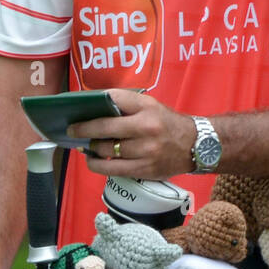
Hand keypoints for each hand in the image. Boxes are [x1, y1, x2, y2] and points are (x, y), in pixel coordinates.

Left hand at [71, 90, 196, 179]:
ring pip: (106, 150)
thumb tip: (92, 108)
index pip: (113, 99)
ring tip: (87, 145)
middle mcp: (147, 127)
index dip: (92, 104)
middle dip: (84, 130)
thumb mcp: (151, 106)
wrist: (196, 145)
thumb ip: (126, 104)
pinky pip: (112, 169)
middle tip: (72, 130)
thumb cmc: (167, 123)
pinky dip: (97, 164)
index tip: (77, 111)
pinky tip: (93, 159)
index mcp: (148, 107)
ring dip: (92, 147)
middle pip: (105, 128)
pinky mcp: (145, 169)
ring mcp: (146, 151)